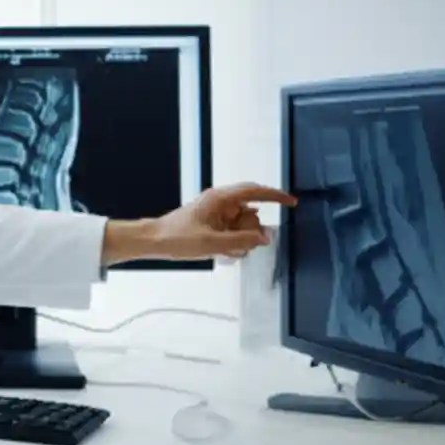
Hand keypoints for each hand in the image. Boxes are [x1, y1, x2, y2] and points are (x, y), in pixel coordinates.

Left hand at [102, 183, 297, 264]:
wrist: (153, 241)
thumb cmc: (177, 237)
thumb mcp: (212, 242)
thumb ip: (242, 240)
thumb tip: (265, 237)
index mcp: (220, 198)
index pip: (255, 191)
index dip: (275, 196)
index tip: (291, 202)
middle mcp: (220, 202)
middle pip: (250, 214)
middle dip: (250, 232)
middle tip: (238, 246)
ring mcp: (216, 213)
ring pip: (242, 225)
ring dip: (240, 240)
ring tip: (224, 251)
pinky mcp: (212, 223)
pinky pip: (232, 232)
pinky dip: (232, 243)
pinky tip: (222, 253)